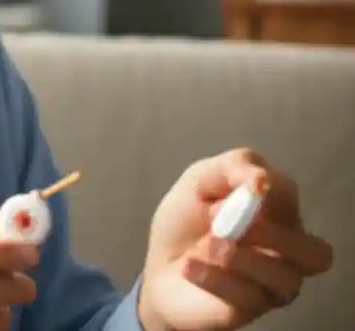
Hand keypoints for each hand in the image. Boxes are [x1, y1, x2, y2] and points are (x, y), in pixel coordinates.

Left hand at [138, 148, 333, 329]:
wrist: (160, 266)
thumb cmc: (186, 221)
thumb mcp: (200, 181)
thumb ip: (231, 168)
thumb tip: (262, 180)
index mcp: (278, 212)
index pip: (290, 195)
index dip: (266, 189)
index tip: (236, 187)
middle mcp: (288, 252)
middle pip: (315, 252)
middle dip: (272, 234)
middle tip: (222, 222)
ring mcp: (274, 284)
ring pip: (284, 278)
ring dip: (238, 257)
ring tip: (204, 246)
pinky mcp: (251, 308)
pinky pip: (248, 297)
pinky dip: (215, 277)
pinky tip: (189, 266)